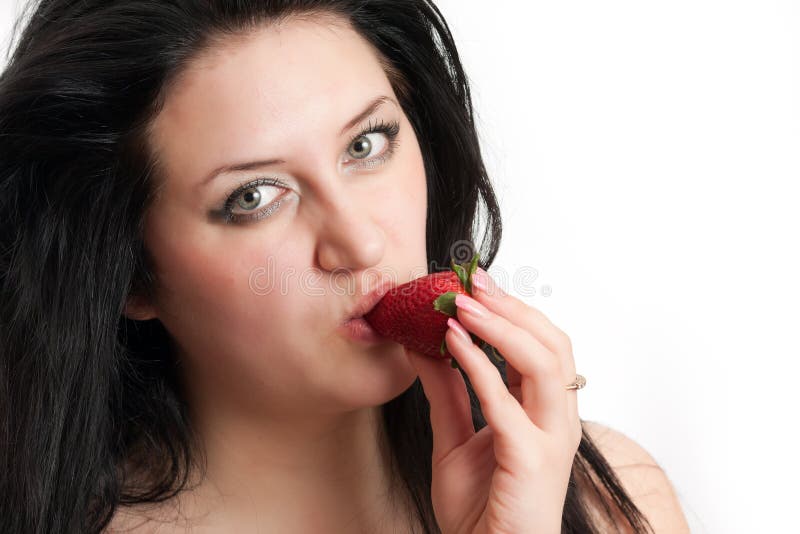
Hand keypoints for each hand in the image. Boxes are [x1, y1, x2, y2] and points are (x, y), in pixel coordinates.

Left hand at [405, 267, 581, 533]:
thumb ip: (446, 391)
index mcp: (545, 413)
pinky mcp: (531, 459)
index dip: (512, 311)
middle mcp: (558, 421)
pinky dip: (479, 365)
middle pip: (552, 344)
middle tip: (473, 282)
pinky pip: (505, 401)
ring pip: (542, 363)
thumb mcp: (454, 437)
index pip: (542, 346)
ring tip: (462, 304)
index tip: (476, 283)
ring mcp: (551, 440)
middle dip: (512, 307)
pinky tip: (453, 343)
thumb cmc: (480, 509)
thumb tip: (427, 344)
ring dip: (499, 326)